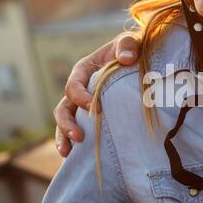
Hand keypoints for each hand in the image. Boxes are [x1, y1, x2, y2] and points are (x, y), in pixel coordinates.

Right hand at [54, 31, 141, 156]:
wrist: (139, 63)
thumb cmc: (132, 50)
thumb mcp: (131, 42)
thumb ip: (127, 45)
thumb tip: (125, 59)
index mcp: (83, 71)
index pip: (74, 85)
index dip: (80, 97)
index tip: (94, 107)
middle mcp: (78, 91)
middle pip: (63, 109)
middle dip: (67, 124)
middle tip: (79, 137)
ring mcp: (82, 108)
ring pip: (64, 123)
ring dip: (63, 138)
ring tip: (67, 153)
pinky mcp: (90, 120)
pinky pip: (77, 134)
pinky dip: (74, 146)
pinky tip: (76, 160)